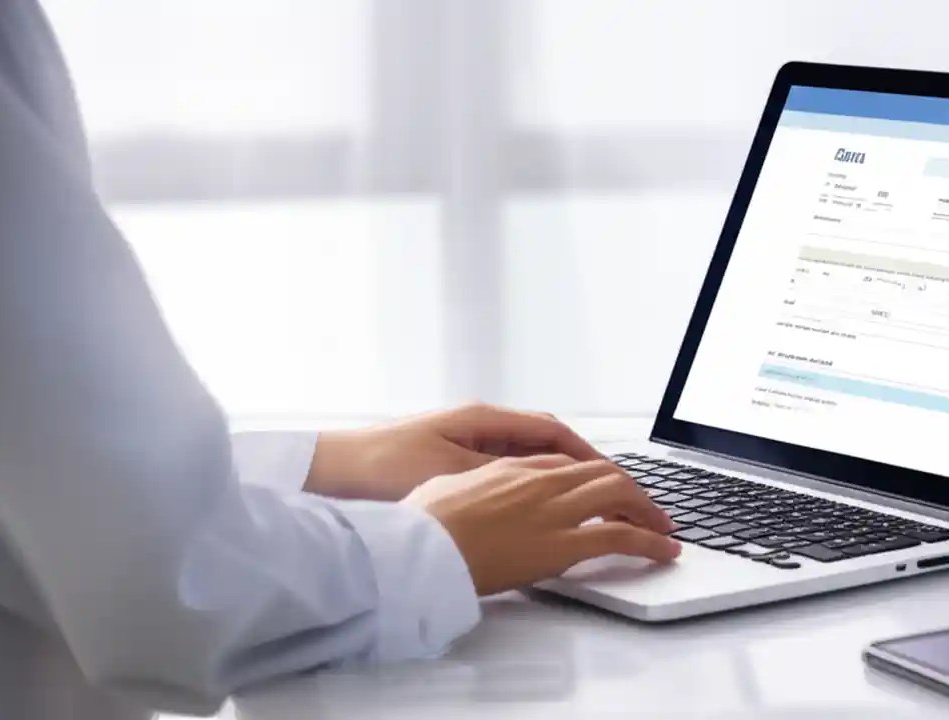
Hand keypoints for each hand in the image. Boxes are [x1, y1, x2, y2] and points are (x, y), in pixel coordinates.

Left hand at [304, 403, 600, 500]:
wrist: (336, 470)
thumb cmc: (384, 466)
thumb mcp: (451, 473)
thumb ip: (500, 477)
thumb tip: (544, 484)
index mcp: (484, 419)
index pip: (552, 431)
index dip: (587, 454)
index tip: (612, 476)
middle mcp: (479, 424)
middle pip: (545, 440)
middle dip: (580, 464)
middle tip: (609, 491)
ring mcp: (467, 440)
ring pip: (527, 455)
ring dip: (555, 475)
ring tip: (581, 501)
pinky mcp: (454, 460)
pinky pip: (506, 467)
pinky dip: (528, 483)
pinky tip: (535, 506)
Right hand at [406, 454, 680, 595]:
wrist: (420, 548)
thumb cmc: (421, 526)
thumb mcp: (444, 491)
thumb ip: (469, 490)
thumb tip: (466, 497)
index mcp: (511, 468)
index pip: (567, 465)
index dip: (591, 478)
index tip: (601, 493)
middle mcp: (540, 481)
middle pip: (600, 473)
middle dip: (628, 489)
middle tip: (643, 508)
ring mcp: (554, 510)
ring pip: (619, 495)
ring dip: (646, 510)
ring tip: (663, 527)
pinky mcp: (564, 544)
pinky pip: (621, 537)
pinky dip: (650, 541)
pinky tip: (664, 550)